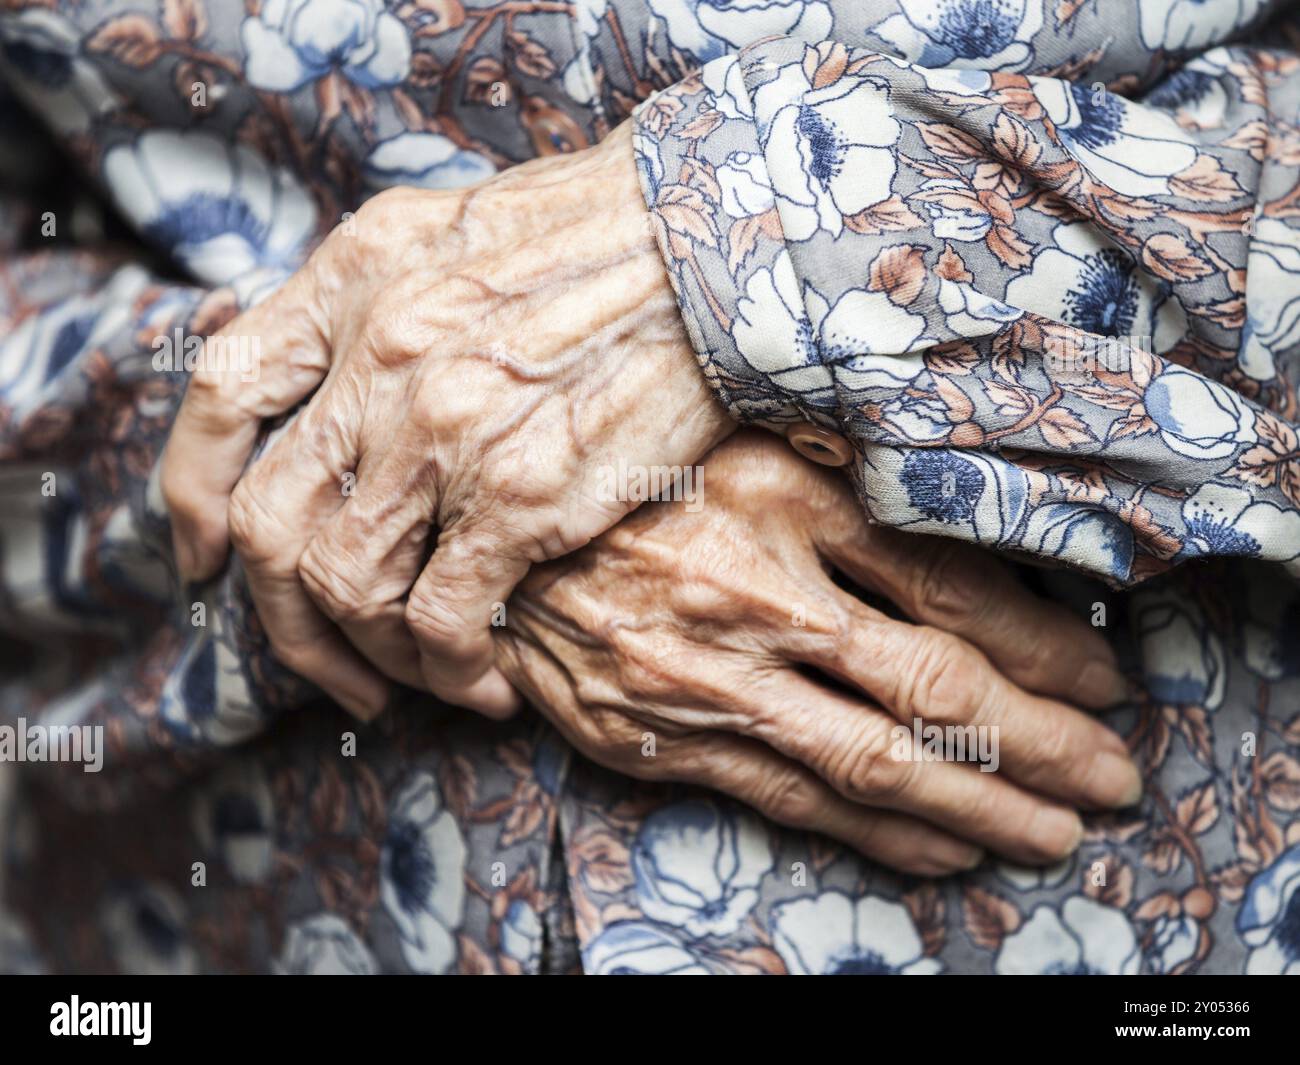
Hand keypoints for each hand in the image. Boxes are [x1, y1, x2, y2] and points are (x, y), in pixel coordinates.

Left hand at [160, 120, 730, 719]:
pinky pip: (439, 619)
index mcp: (353, 280)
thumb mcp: (451, 230)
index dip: (195, 490)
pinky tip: (481, 684)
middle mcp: (378, 357)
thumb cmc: (601, 237)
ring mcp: (443, 431)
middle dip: (279, 618)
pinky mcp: (520, 497)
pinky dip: (446, 670)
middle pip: (269, 519)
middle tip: (323, 663)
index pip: (222, 394)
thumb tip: (335, 382)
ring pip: (344, 584)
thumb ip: (375, 302)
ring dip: (366, 655)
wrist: (710, 248)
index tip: (209, 554)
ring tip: (415, 679)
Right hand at [495, 432, 1137, 873]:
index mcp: (779, 493)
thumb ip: (847, 480)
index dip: (1043, 647)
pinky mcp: (654, 738)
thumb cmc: (623, 465)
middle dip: (1040, 746)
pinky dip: (877, 831)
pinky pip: (787, 798)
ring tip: (1050, 834)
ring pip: (871, 762)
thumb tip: (969, 548)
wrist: (479, 527)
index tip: (1101, 678)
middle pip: (932, 689)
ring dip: (977, 808)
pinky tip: (941, 847)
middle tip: (1109, 778)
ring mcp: (700, 675)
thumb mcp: (740, 436)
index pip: (950, 589)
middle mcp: (748, 591)